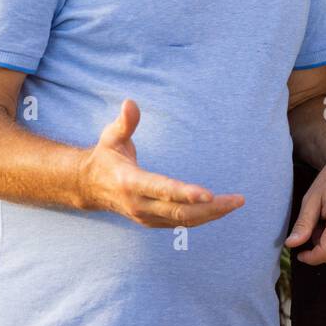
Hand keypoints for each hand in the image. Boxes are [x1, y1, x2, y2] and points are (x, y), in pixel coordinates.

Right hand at [79, 99, 243, 226]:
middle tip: (237, 200)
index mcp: (129, 182)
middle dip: (210, 207)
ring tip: (235, 203)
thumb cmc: (106, 156)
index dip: (185, 193)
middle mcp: (138, 204)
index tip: (208, 194)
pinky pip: (181, 222)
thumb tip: (130, 102)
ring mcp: (145, 216)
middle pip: (179, 210)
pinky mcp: (152, 221)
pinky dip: (202, 218)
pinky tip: (221, 209)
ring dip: (212, 214)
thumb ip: (124, 122)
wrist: (88, 187)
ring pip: (183, 220)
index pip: (161, 189)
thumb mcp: (111, 137)